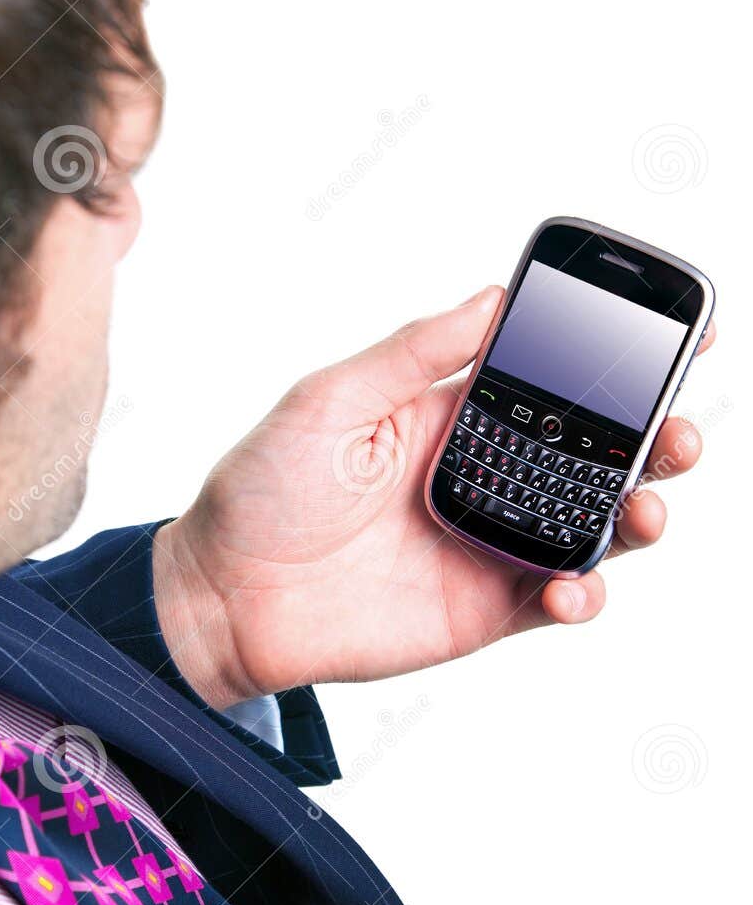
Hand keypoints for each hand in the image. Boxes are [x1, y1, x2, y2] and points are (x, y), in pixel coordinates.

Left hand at [153, 288, 714, 708]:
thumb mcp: (331, 398)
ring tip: (646, 507)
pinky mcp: (484, 608)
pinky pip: (557, 600)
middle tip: (678, 436)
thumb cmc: (262, 488)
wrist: (224, 596)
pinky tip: (572, 587)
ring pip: (594, 527)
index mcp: (452, 414)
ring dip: (638, 515)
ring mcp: (490, 543)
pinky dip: (584, 594)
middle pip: (595, 454)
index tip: (682, 337)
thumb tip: (493, 296)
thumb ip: (414, 351)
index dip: (619, 363)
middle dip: (653, 440)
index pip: (553, 379)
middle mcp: (484, 476)